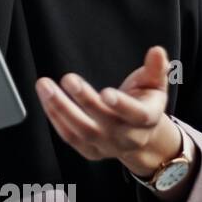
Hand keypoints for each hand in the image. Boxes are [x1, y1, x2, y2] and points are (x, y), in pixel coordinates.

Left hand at [35, 45, 183, 178]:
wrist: (140, 137)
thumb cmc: (145, 103)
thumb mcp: (155, 85)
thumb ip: (156, 68)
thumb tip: (157, 51)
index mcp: (146, 120)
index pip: (136, 114)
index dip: (121, 105)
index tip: (105, 92)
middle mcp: (127, 137)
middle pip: (104, 122)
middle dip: (84, 100)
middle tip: (68, 79)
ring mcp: (107, 146)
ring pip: (81, 131)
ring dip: (60, 108)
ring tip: (45, 86)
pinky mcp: (90, 151)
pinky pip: (69, 137)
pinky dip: (55, 117)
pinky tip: (45, 98)